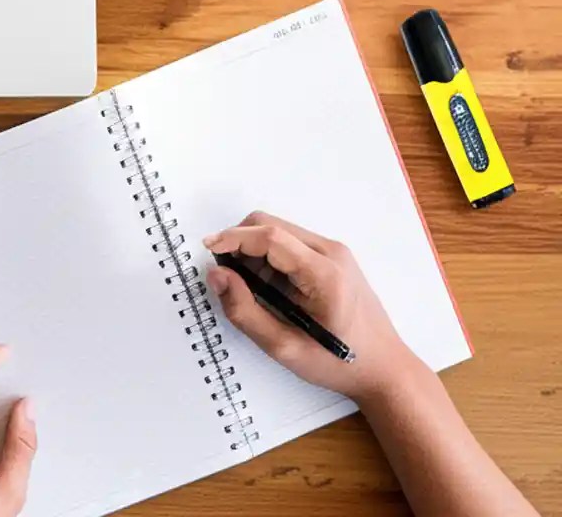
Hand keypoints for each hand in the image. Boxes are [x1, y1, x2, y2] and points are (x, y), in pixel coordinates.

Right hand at [203, 211, 423, 401]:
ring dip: (254, 252)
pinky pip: (291, 244)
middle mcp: (332, 252)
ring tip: (252, 291)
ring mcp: (335, 253)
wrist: (386, 368)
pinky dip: (269, 258)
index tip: (206, 248)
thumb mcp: (284, 347)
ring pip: (279, 232)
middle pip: (271, 225)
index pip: (269, 237)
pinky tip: (271, 290)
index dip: (233, 238)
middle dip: (239, 242)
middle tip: (225, 275)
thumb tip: (216, 275)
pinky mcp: (334, 259)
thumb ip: (244, 311)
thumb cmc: (339, 363)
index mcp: (323, 273)